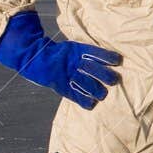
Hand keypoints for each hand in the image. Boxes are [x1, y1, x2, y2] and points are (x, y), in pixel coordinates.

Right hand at [0, 10, 120, 108]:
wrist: (34, 57)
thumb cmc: (61, 53)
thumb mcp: (73, 47)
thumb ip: (88, 53)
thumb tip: (112, 58)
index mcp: (76, 50)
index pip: (95, 52)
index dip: (107, 57)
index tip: (118, 60)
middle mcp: (72, 62)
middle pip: (92, 69)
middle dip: (105, 75)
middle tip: (114, 80)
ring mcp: (65, 74)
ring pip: (84, 83)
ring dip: (96, 90)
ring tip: (103, 95)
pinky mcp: (60, 85)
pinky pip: (73, 94)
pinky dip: (83, 100)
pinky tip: (91, 105)